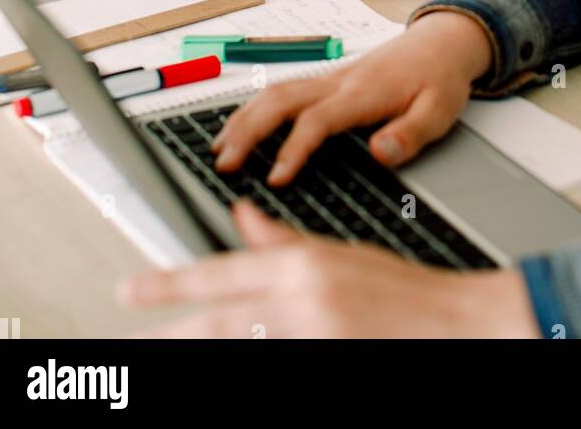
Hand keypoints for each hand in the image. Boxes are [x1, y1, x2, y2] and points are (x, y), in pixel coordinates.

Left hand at [119, 199, 538, 337]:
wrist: (454, 325)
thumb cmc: (400, 291)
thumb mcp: (336, 254)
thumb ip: (280, 241)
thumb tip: (239, 216)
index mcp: (300, 267)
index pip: (218, 273)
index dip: (169, 284)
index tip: (131, 290)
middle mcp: (299, 303)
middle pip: (215, 322)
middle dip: (167, 332)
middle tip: (126, 339)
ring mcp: (310, 339)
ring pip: (235, 347)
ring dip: (199, 350)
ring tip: (160, 361)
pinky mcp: (322, 364)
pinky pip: (267, 364)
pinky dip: (243, 363)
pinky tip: (221, 365)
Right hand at [211, 11, 493, 182]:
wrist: (442, 40)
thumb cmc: (440, 78)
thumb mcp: (440, 111)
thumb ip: (411, 135)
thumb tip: (379, 154)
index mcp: (363, 94)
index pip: (318, 121)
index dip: (293, 149)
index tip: (275, 179)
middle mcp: (338, 82)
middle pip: (280, 99)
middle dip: (248, 130)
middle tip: (224, 163)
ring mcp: (329, 78)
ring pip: (275, 91)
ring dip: (243, 118)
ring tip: (219, 149)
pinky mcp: (327, 80)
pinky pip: (282, 90)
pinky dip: (254, 108)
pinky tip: (240, 127)